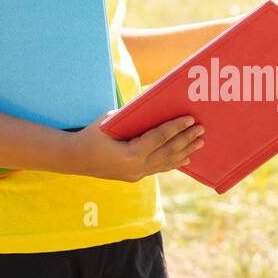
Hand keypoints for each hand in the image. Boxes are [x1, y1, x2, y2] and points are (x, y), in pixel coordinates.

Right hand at [68, 113, 204, 181]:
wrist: (75, 158)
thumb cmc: (92, 133)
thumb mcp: (111, 120)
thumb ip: (133, 115)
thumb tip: (155, 101)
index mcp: (131, 154)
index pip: (159, 138)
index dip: (176, 128)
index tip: (190, 119)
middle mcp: (137, 168)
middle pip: (168, 151)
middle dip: (186, 139)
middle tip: (202, 129)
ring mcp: (137, 175)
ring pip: (166, 162)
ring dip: (185, 151)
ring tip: (200, 142)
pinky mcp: (136, 176)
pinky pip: (159, 168)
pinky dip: (173, 162)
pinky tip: (186, 158)